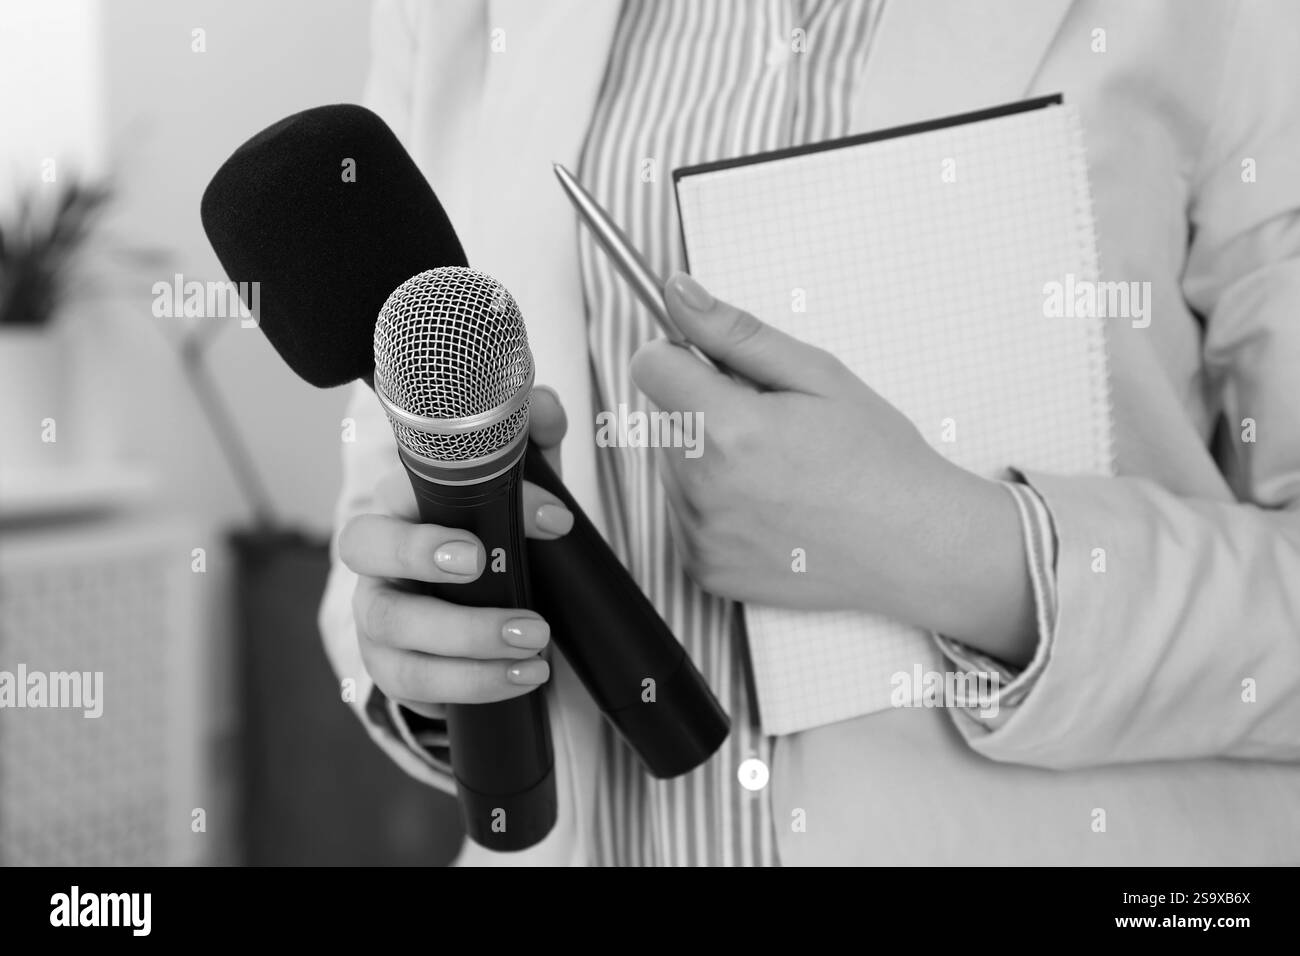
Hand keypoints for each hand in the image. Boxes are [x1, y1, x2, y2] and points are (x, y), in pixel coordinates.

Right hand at [339, 386, 574, 713]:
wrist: (475, 607)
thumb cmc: (489, 531)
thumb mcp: (515, 483)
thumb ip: (531, 437)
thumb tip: (546, 413)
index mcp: (399, 500)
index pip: (406, 486)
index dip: (457, 493)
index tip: (533, 515)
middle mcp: (374, 555)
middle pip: (365, 548)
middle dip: (420, 556)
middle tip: (482, 564)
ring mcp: (375, 614)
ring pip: (392, 625)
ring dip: (466, 638)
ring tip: (535, 643)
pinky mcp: (390, 668)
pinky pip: (413, 683)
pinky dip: (472, 684)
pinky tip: (523, 678)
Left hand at [630, 273, 1034, 662]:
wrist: (913, 545)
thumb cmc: (877, 460)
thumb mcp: (817, 376)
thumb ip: (736, 333)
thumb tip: (678, 294)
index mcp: (729, 430)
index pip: (649, 366)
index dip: (681, 357)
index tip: (715, 370)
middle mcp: (703, 489)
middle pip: (663, 419)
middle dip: (704, 412)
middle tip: (772, 431)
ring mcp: (700, 534)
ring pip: (672, 467)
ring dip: (707, 460)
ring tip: (777, 473)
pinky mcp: (703, 568)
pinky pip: (683, 515)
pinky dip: (713, 506)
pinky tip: (768, 509)